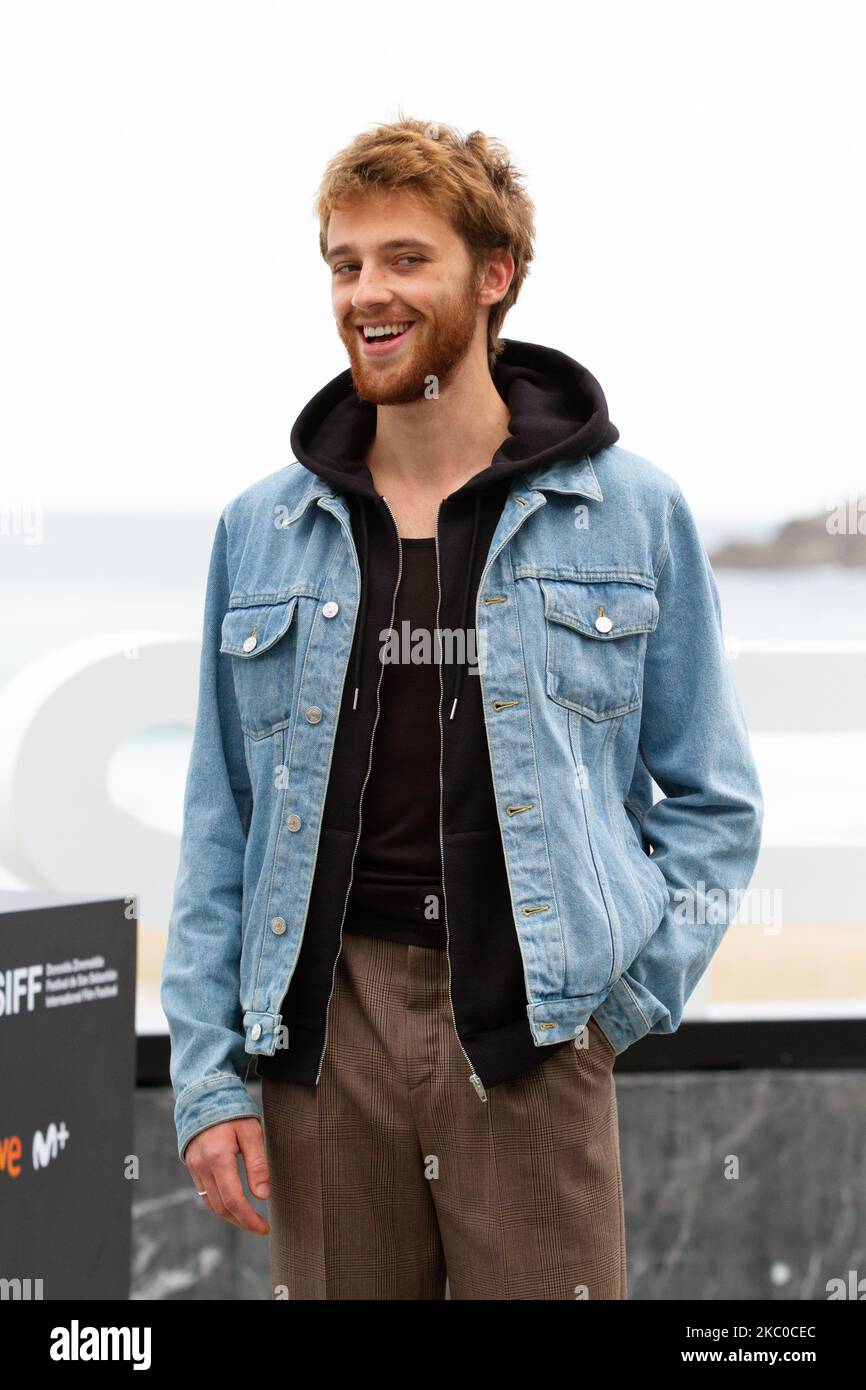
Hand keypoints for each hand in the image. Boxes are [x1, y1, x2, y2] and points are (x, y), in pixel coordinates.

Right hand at [185, 1117, 269, 1234]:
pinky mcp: (191, 1165)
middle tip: (260, 1227)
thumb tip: (262, 1195)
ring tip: (249, 1219)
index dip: (249, 1218)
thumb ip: (257, 1164)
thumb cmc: (233, 1112)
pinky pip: (204, 1192)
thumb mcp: (252, 1132)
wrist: (205, 1095)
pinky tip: (233, 1203)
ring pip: (210, 1203)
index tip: (264, 1228)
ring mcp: (194, 1166)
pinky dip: (219, 1203)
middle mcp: (202, 1166)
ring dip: (229, 1215)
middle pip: (220, 1206)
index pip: (233, 1199)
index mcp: (218, 1157)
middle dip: (241, 1221)